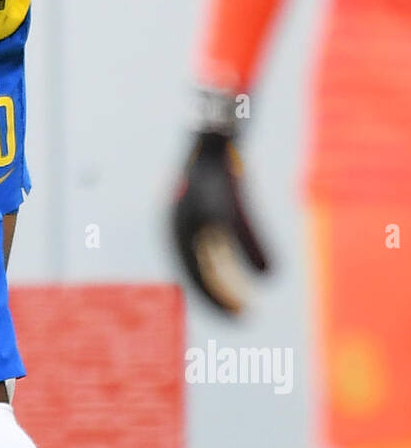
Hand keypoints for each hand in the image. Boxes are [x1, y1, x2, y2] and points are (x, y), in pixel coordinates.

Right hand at [172, 129, 270, 314]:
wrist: (214, 129)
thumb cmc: (220, 167)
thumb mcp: (233, 205)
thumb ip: (250, 238)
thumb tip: (272, 276)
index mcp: (176, 229)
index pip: (195, 274)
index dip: (217, 300)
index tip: (241, 318)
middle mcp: (181, 226)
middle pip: (201, 270)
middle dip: (223, 294)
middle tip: (247, 315)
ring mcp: (194, 214)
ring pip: (211, 259)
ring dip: (228, 279)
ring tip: (248, 299)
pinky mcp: (211, 205)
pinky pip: (221, 241)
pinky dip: (237, 258)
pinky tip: (256, 268)